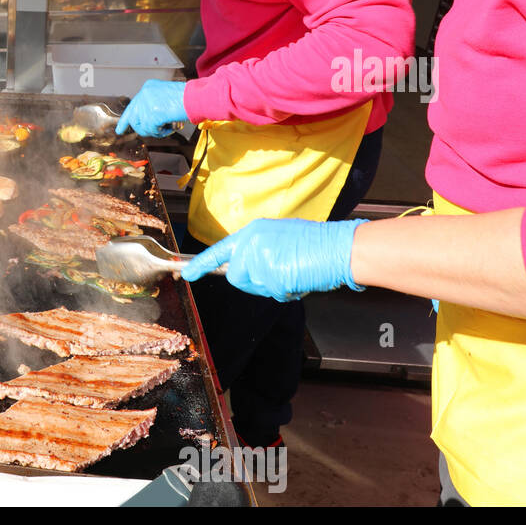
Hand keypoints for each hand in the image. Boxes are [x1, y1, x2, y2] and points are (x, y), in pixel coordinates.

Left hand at [116, 79, 188, 136]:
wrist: (196, 97)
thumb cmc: (188, 97)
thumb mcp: (167, 95)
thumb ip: (154, 104)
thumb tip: (148, 119)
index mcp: (148, 87)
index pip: (132, 106)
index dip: (125, 120)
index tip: (120, 129)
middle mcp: (144, 94)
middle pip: (133, 118)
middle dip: (142, 128)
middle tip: (153, 131)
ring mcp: (147, 104)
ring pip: (141, 127)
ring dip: (154, 131)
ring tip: (166, 127)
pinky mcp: (152, 114)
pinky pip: (151, 131)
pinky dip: (161, 132)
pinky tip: (169, 127)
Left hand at [181, 218, 368, 301]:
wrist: (339, 248)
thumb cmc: (316, 243)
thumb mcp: (281, 236)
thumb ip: (260, 249)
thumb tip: (247, 265)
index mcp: (253, 231)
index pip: (220, 250)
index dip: (201, 264)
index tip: (186, 274)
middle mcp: (251, 243)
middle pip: (236, 277)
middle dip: (253, 282)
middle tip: (279, 272)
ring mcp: (259, 259)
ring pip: (253, 287)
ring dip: (270, 287)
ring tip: (292, 271)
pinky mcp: (270, 276)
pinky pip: (271, 294)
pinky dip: (285, 292)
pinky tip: (298, 278)